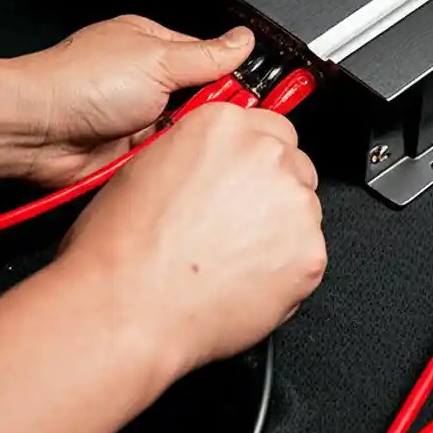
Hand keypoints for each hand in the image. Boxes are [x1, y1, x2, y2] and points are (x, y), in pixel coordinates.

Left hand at [7, 15, 254, 185]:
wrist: (36, 131)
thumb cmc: (80, 83)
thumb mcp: (159, 60)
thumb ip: (208, 55)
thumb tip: (243, 40)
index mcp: (153, 46)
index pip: (211, 60)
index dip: (233, 79)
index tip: (254, 96)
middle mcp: (145, 81)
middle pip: (202, 100)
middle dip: (208, 114)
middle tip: (213, 120)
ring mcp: (137, 118)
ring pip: (186, 134)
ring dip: (186, 140)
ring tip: (183, 141)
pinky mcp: (129, 154)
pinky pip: (166, 161)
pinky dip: (168, 164)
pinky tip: (168, 162)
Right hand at [57, 103, 325, 372]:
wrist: (128, 306)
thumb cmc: (122, 248)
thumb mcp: (145, 168)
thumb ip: (196, 155)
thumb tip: (212, 166)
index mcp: (223, 126)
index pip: (269, 128)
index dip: (255, 160)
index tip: (246, 180)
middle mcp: (266, 155)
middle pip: (293, 166)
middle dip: (271, 193)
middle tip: (237, 226)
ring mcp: (294, 204)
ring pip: (303, 212)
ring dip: (280, 231)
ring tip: (233, 259)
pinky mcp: (310, 253)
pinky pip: (307, 257)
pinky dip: (285, 271)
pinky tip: (244, 282)